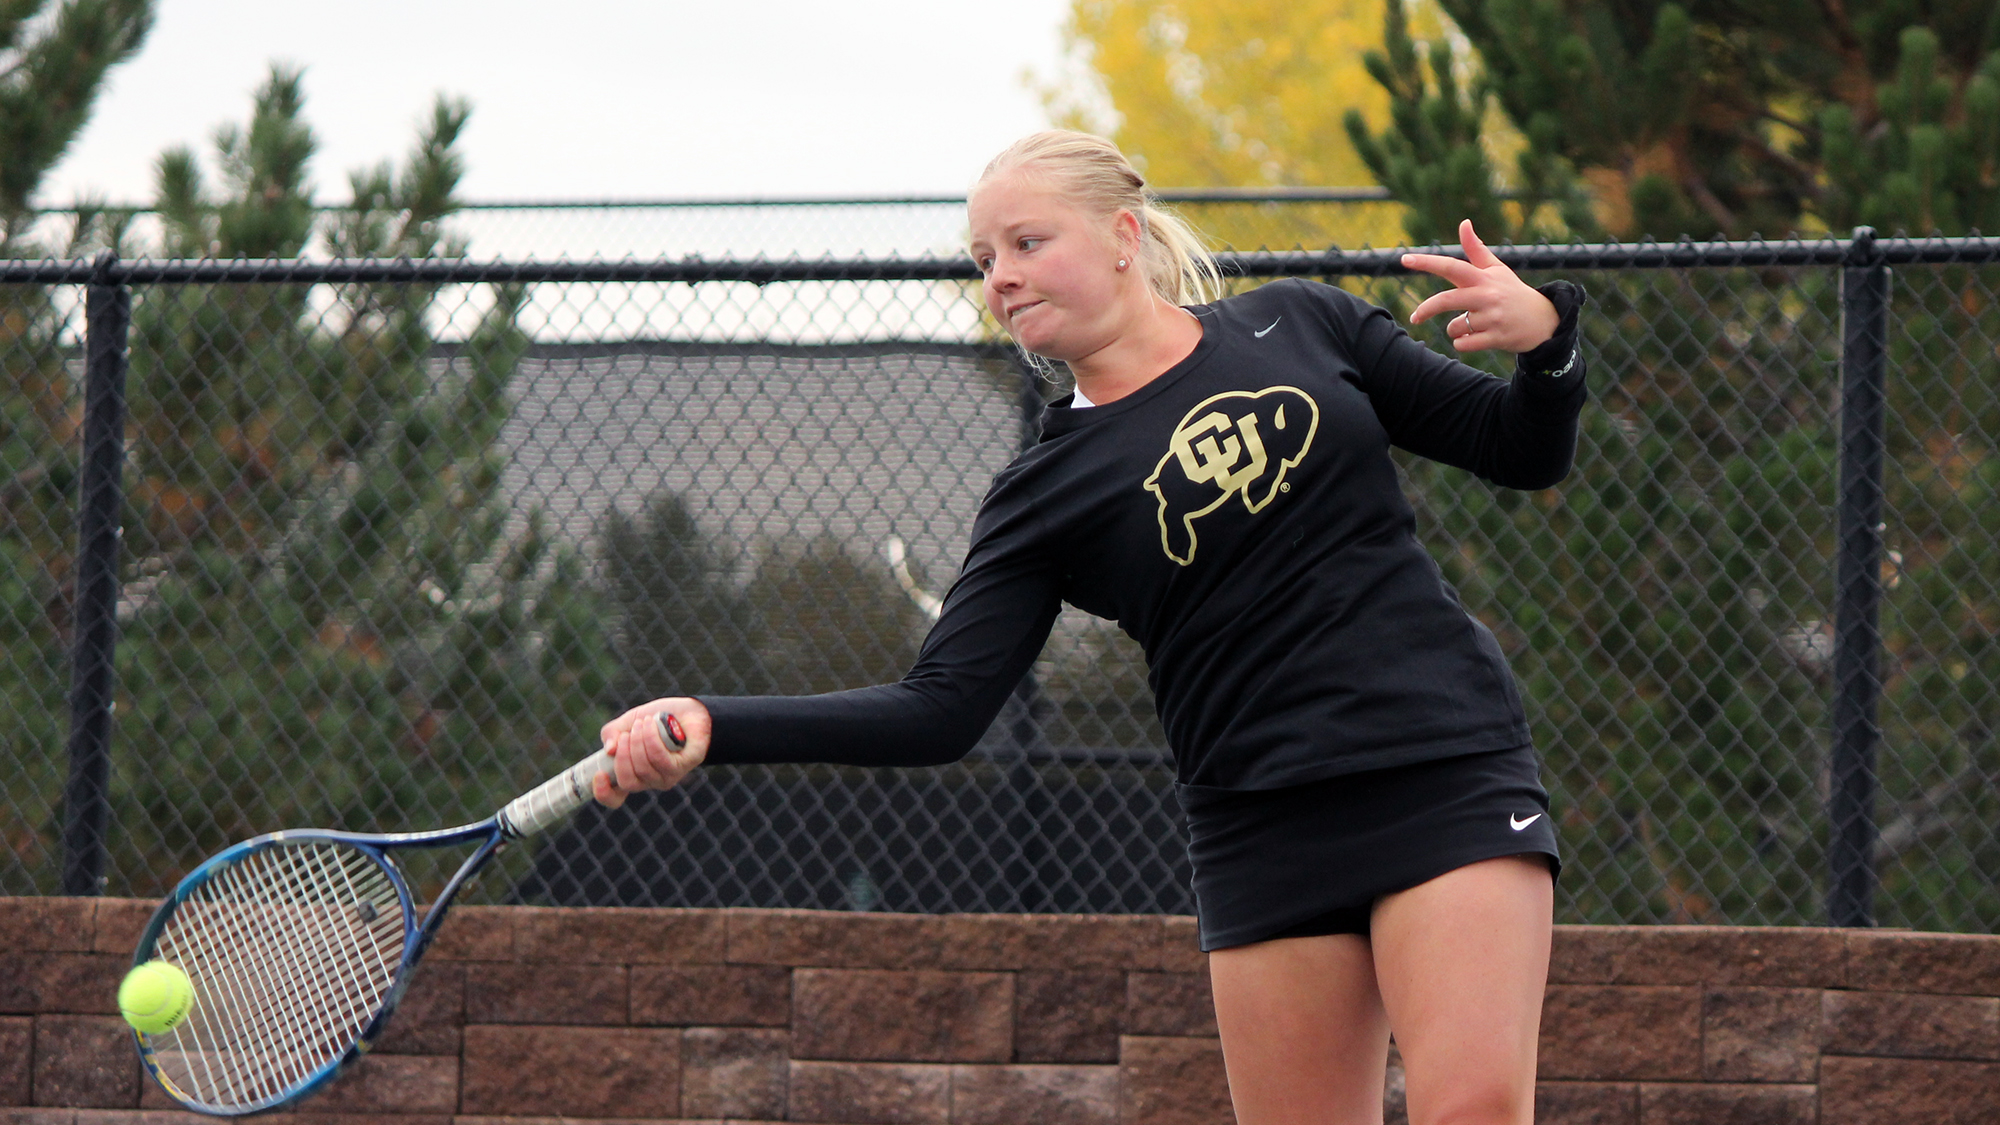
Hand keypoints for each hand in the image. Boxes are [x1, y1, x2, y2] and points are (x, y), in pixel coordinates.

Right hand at [593, 697, 711, 808]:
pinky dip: (652, 739)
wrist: (686, 710)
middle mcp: (648, 781)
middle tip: (627, 733)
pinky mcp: (682, 767)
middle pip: (628, 782)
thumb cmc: (654, 720)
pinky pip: (661, 759)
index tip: (599, 774)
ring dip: (638, 742)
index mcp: (631, 774)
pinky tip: (651, 725)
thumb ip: (612, 734)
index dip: (603, 793)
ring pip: (644, 768)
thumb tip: (609, 750)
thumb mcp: (626, 723)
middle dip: (623, 755)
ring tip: (642, 723)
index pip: (614, 798)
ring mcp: (666, 777)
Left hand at [1401, 220, 1558, 353]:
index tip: (1404, 258)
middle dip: (1426, 310)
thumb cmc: (1512, 292)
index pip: (1452, 266)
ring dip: (1456, 329)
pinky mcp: (1497, 338)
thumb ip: (1476, 248)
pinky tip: (1475, 338)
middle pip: (1446, 300)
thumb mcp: (1497, 269)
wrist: (1543, 321)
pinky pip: (1464, 344)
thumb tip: (1464, 222)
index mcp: (1483, 277)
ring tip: (1473, 324)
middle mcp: (1487, 295)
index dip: (1427, 262)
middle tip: (1415, 317)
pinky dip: (1463, 343)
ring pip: (1455, 326)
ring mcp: (1492, 317)